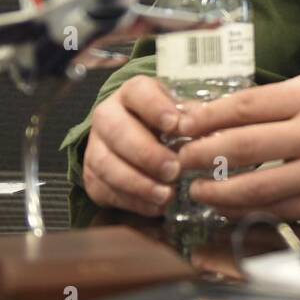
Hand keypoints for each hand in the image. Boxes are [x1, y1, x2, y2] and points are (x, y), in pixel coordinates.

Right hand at [82, 75, 180, 216]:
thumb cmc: (166, 121)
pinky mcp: (91, 174)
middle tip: (174, 170)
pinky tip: (154, 206)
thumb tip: (208, 130)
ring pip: (106, 164)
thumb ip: (192, 118)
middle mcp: (107, 116)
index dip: (156, 108)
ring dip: (138, 183)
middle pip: (118, 131)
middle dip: (147, 154)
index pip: (138, 92)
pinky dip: (131, 201)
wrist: (137, 135)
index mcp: (132, 93)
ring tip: (165, 195)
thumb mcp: (180, 110)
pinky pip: (104, 190)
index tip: (176, 125)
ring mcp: (95, 146)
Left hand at [173, 68, 299, 220]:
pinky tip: (232, 208)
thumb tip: (235, 109)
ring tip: (198, 191)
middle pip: (241, 146)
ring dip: (218, 191)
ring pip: (255, 186)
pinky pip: (279, 210)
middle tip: (179, 161)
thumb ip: (286, 94)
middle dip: (201, 156)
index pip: (244, 106)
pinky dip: (249, 211)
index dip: (205, 118)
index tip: (181, 125)